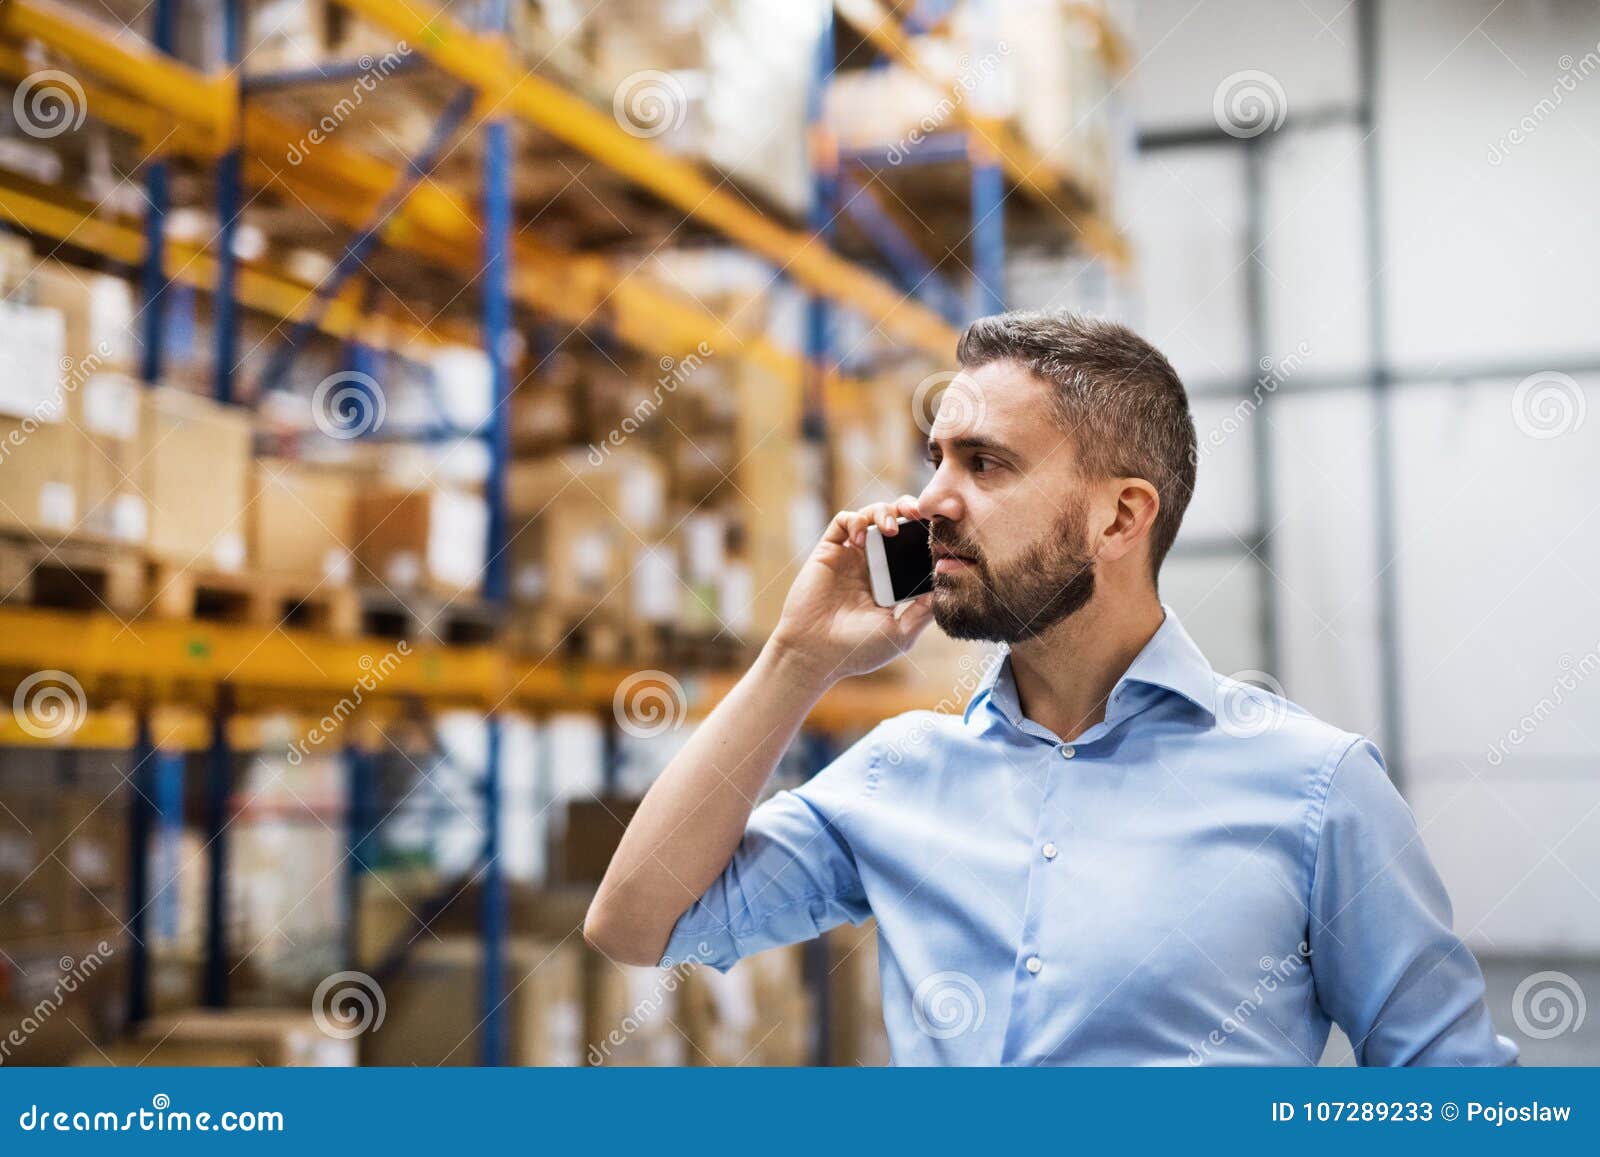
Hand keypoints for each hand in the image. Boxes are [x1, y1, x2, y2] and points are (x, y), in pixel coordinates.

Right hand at [767, 496, 935, 685]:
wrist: (815, 654)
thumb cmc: (856, 650)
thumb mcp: (901, 633)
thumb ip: (924, 611)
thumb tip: (947, 586)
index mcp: (891, 581)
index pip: (913, 547)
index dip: (925, 534)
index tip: (939, 532)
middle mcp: (872, 564)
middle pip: (895, 522)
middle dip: (908, 511)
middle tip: (919, 514)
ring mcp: (850, 556)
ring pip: (871, 516)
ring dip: (884, 512)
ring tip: (890, 528)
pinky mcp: (828, 551)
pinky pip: (843, 521)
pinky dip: (855, 521)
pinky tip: (861, 537)